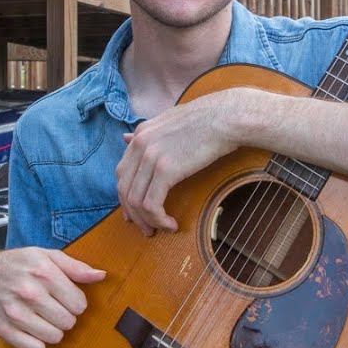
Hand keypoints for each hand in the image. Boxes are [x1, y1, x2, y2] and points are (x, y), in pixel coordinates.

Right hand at [0, 247, 105, 347]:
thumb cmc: (21, 265)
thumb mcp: (48, 256)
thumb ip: (76, 267)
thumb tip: (101, 276)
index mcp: (44, 272)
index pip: (79, 304)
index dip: (75, 302)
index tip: (65, 298)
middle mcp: (29, 292)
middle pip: (68, 322)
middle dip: (65, 316)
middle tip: (53, 308)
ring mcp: (15, 312)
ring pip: (54, 337)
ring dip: (53, 330)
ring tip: (43, 318)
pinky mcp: (5, 329)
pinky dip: (38, 343)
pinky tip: (33, 330)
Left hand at [116, 89, 249, 235]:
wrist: (225, 118)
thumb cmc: (207, 120)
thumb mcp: (169, 121)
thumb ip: (147, 133)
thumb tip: (125, 138)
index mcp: (140, 134)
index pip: (122, 173)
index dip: (126, 197)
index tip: (136, 213)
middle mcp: (140, 145)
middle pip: (124, 189)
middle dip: (133, 214)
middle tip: (146, 227)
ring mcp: (150, 157)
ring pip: (135, 201)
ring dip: (146, 221)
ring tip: (160, 229)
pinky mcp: (165, 170)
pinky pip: (151, 204)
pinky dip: (158, 219)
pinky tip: (171, 224)